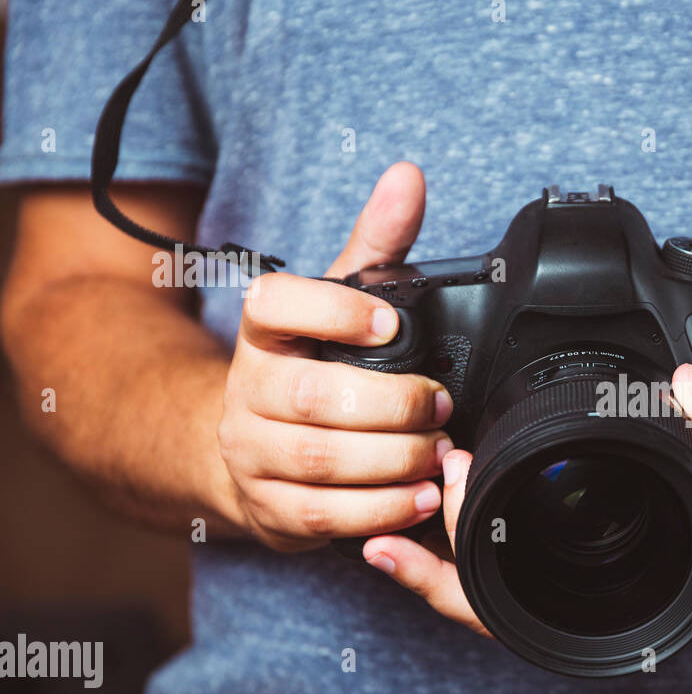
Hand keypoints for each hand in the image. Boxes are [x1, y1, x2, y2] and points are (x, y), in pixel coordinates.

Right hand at [214, 162, 455, 550]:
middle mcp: (247, 390)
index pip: (275, 305)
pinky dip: (384, 509)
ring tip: (440, 454)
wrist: (248, 446)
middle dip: (392, 404)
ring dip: (395, 459)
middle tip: (441, 407)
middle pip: (314, 397)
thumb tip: (408, 177)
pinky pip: (326, 515)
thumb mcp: (337, 302)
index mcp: (263, 330)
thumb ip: (375, 245)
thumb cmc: (311, 365)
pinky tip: (422, 497)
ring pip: (322, 460)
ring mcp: (251, 453)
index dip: (333, 310)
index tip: (391, 323)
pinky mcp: (271, 509)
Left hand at [362, 362, 691, 636]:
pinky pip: (532, 561)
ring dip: (460, 539)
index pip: (515, 614)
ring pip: (503, 583)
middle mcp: (605, 609)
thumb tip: (686, 382)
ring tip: (430, 478)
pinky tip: (472, 496)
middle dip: (436, 550)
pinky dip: (495, 534)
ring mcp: (601, 592)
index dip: (452, 580)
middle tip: (427, 469)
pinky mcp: (606, 566)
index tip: (422, 515)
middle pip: (488, 601)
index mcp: (631, 609)